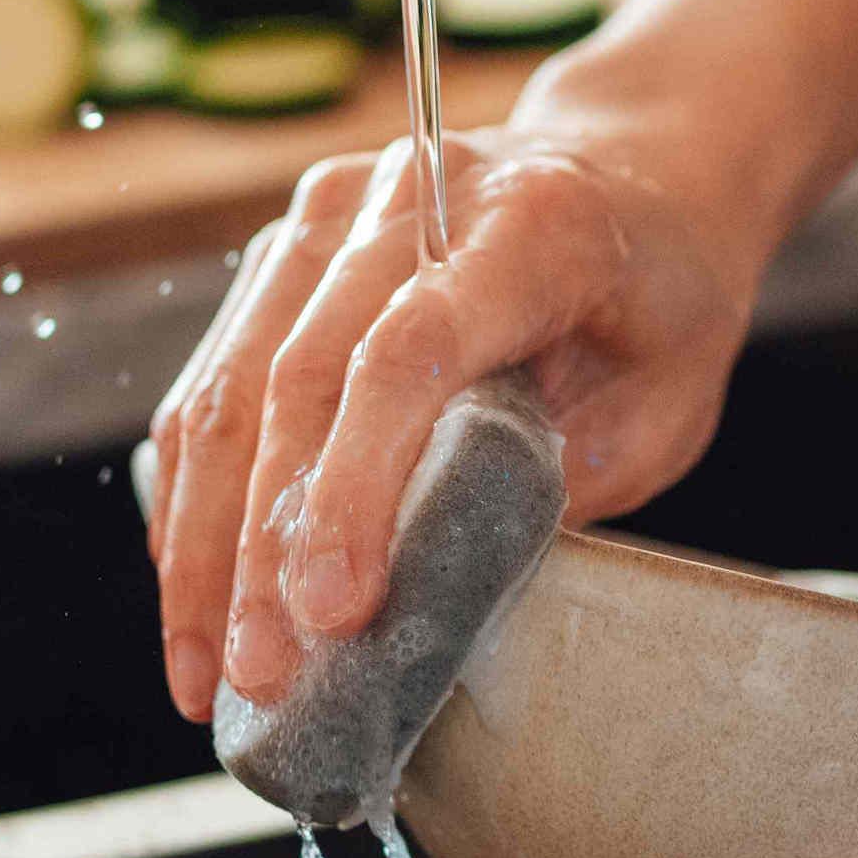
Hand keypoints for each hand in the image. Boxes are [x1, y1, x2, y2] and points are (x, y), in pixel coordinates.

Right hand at [145, 122, 756, 718]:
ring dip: (205, 544)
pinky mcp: (280, 257)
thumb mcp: (663, 405)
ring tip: (201, 672)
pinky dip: (194, 501)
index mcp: (530, 223)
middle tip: (257, 678)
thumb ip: (562, 480)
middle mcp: (409, 198)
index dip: (358, 488)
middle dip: (264, 549)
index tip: (334, 611)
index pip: (409, 352)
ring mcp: (329, 219)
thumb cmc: (657, 306)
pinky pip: (212, 387)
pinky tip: (193, 596)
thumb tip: (431, 587)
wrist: (633, 178)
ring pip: (230, 389)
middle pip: (298, 380)